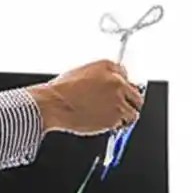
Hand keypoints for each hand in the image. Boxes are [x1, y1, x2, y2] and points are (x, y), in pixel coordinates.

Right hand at [28, 60, 143, 134]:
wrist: (54, 103)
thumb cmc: (62, 90)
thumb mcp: (82, 73)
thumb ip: (101, 78)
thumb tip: (109, 88)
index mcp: (108, 66)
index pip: (126, 75)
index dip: (122, 87)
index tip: (120, 94)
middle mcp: (117, 81)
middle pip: (137, 95)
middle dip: (130, 103)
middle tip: (122, 109)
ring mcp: (118, 99)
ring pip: (133, 112)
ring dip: (124, 117)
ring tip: (110, 118)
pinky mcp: (115, 116)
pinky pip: (122, 124)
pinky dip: (115, 125)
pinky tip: (102, 122)